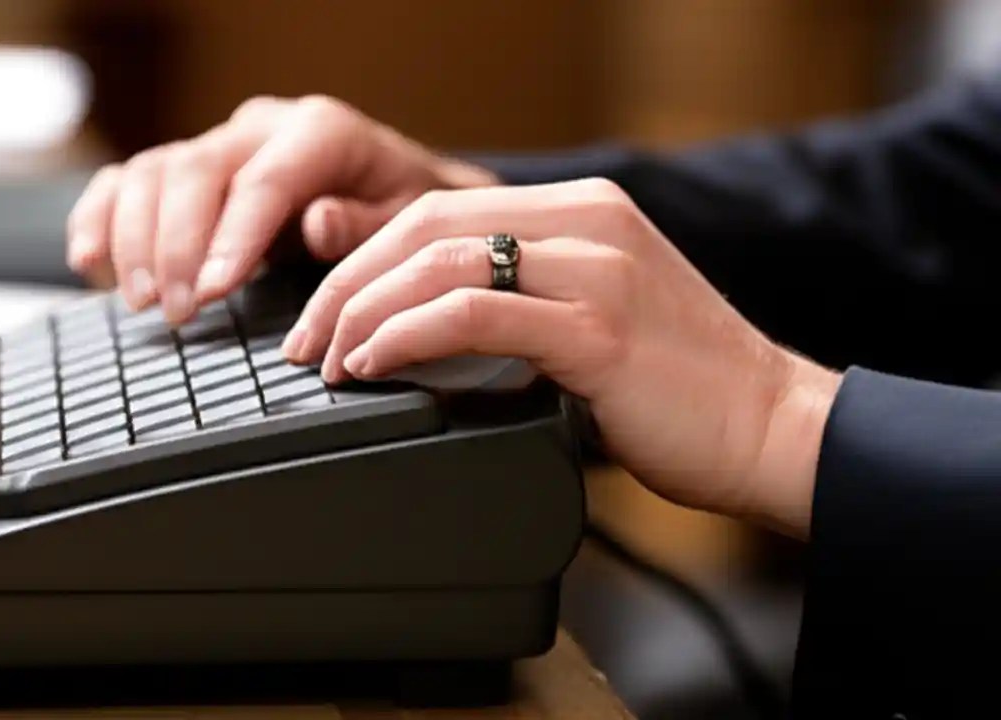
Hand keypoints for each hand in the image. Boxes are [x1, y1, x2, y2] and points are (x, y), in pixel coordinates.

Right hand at [65, 95, 498, 323]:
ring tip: (141, 302)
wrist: (390, 187)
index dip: (231, 237)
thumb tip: (319, 223)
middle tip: (176, 312)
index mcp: (319, 132)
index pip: (263, 180)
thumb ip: (365, 224)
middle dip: (176, 246)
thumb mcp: (405, 219)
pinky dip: (100, 218)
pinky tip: (90, 264)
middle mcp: (260, 128)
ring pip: (152, 172)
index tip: (212, 291)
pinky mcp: (186, 169)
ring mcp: (218, 145)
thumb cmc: (398, 208)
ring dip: (134, 239)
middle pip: (195, 172)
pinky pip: (126, 181)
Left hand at [284, 179, 840, 537]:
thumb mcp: (592, 320)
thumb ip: (520, 304)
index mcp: (583, 212)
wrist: (771, 428)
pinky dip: (407, 334)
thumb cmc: (680, 390)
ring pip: (441, 261)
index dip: (366, 259)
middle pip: (426, 226)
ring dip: (364, 311)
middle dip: (347, 283)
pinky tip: (372, 361)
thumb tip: (425, 331)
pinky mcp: (598, 326)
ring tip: (327, 359)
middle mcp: (588, 221)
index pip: (441, 211)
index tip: (324, 313)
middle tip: (305, 340)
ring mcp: (595, 267)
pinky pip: (475, 313)